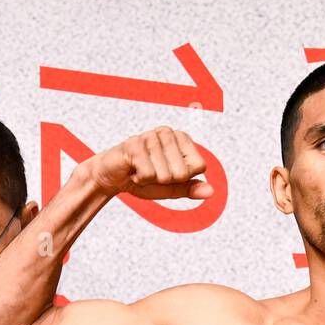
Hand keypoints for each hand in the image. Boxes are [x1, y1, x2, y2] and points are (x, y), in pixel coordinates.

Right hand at [88, 126, 212, 200]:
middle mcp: (168, 133)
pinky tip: (133, 170)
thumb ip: (190, 188)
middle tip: (152, 173)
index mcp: (182, 139)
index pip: (199, 166)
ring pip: (165, 175)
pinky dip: (139, 179)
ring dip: (151, 180)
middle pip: (182, 173)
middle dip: (166, 181)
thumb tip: (211, 191)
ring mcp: (151, 136)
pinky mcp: (134, 143)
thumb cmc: (145, 180)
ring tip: (141, 170)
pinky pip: (148, 174)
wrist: (113, 178)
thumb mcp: (171, 187)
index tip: (168, 173)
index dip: (184, 178)